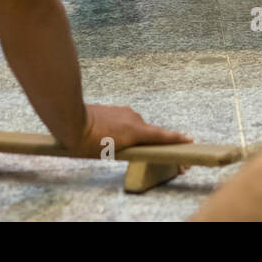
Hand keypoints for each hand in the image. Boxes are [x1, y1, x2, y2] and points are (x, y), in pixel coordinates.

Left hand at [73, 103, 192, 156]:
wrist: (72, 120)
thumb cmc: (90, 141)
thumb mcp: (111, 152)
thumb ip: (128, 147)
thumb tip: (132, 145)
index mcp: (136, 131)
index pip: (161, 135)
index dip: (176, 138)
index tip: (189, 139)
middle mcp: (134, 119)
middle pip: (149, 132)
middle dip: (153, 142)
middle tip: (155, 152)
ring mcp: (124, 112)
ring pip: (135, 126)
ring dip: (133, 136)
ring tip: (122, 148)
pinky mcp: (115, 109)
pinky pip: (125, 121)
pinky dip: (124, 129)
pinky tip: (112, 137)